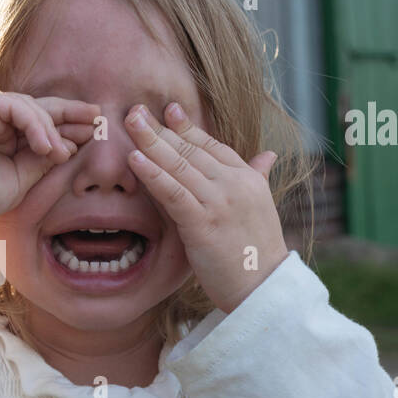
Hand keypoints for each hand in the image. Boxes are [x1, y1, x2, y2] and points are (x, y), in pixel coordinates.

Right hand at [0, 92, 100, 239]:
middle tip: (97, 118)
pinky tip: (46, 145)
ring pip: (29, 107)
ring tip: (63, 152)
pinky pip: (15, 107)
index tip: (92, 131)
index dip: (66, 125)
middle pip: (37, 108)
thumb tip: (70, 145)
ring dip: (52, 128)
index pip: (38, 122)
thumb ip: (42, 158)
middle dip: (69, 113)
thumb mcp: (22, 177)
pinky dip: (35, 125)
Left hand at [125, 102, 286, 313]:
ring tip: (130, 122)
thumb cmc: (257, 251)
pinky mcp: (203, 223)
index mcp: (246, 178)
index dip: (187, 127)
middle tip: (136, 109)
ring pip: (179, 165)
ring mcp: (219, 202)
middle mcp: (234, 184)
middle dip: (161, 129)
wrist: (264, 287)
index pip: (212, 145)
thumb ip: (258, 177)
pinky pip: (173, 192)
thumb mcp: (260, 207)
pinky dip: (153, 174)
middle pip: (190, 150)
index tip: (168, 109)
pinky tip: (134, 159)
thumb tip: (268, 155)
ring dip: (151, 142)